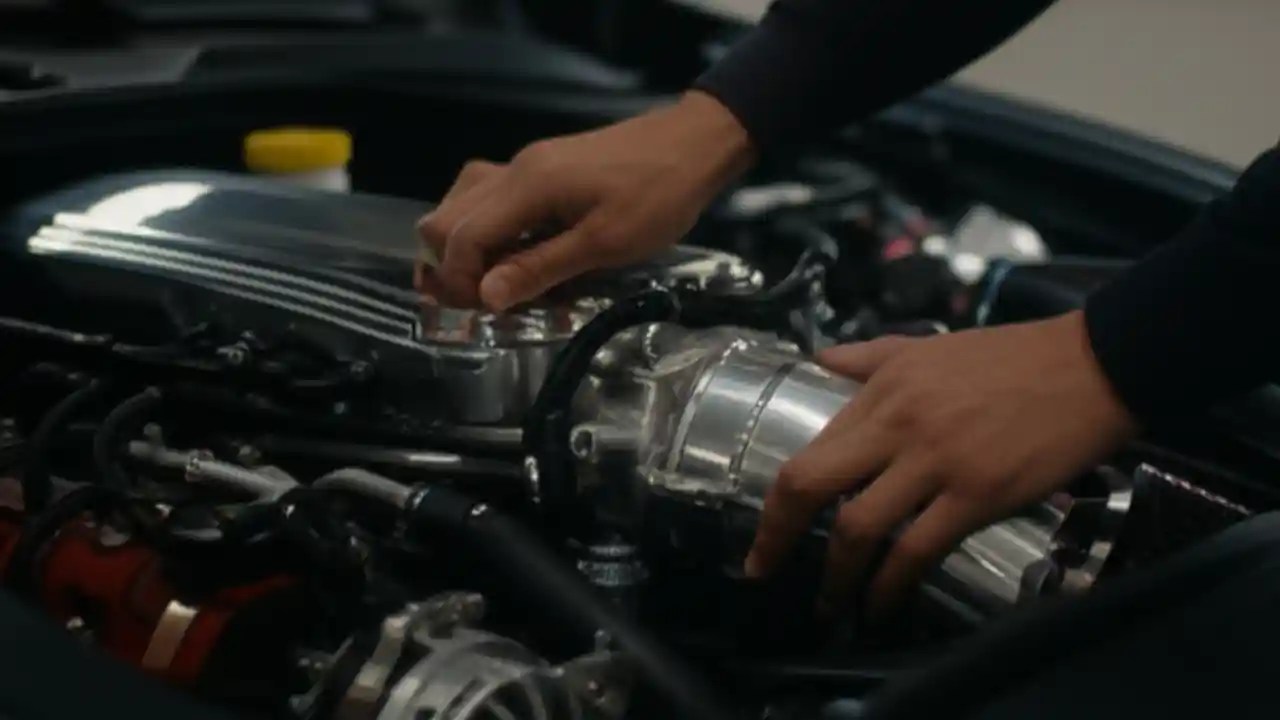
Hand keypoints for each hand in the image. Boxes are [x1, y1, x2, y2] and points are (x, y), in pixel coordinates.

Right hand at [415, 91, 754, 309]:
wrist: (694, 143)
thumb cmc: (659, 195)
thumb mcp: (605, 243)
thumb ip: (540, 268)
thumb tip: (485, 297)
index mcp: (526, 187)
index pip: (459, 237)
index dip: (458, 282)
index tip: (483, 314)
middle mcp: (513, 171)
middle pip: (444, 219)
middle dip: (452, 267)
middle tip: (485, 303)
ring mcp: (524, 166)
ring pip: (461, 206)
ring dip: (467, 249)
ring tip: (500, 283)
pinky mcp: (541, 169)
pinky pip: (490, 198)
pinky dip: (489, 231)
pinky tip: (517, 255)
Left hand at [744, 310, 1137, 618]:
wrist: (1093, 364)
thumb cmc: (1011, 356)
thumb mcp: (926, 346)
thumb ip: (868, 358)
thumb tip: (821, 360)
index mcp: (880, 389)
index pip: (810, 451)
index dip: (777, 503)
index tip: (764, 537)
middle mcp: (896, 425)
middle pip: (813, 485)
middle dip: (779, 537)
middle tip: (766, 573)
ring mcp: (935, 462)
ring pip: (860, 527)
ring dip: (837, 577)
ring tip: (832, 605)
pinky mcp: (978, 494)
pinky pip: (918, 549)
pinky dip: (891, 585)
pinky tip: (883, 604)